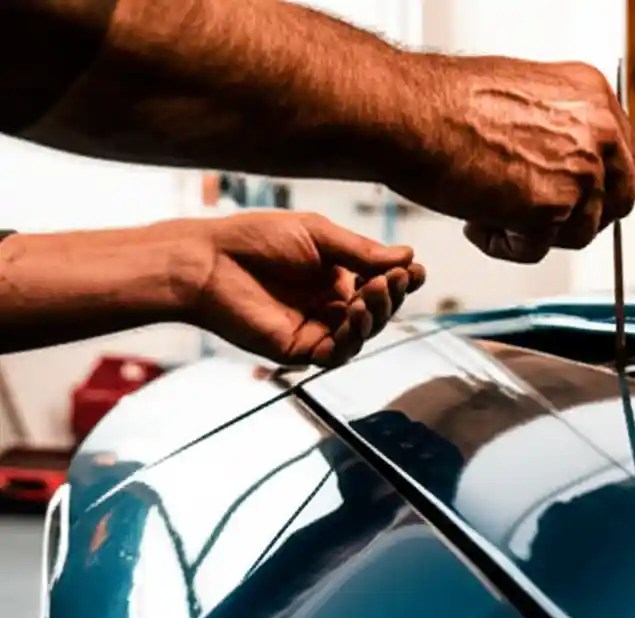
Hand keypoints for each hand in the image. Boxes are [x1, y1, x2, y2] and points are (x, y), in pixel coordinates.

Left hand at [178, 212, 425, 367]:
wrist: (209, 261)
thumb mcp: (318, 236)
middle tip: (394, 280)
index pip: (380, 284)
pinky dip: (352, 337)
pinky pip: (336, 353)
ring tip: (374, 292)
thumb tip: (407, 256)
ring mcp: (315, 329)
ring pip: (362, 333)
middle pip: (377, 311)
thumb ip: (361, 252)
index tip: (414, 270)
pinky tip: (355, 315)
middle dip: (391, 296)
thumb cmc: (255, 240)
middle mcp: (329, 305)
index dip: (400, 280)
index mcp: (336, 277)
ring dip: (376, 315)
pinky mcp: (298, 349)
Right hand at [390, 57, 634, 262]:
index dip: (599, 185)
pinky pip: (539, 249)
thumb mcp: (524, 95)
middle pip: (618, 199)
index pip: (624, 157)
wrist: (408, 111)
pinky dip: (506, 245)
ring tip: (492, 209)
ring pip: (580, 231)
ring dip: (537, 231)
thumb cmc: (445, 100)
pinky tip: (478, 219)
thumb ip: (560, 128)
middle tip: (541, 217)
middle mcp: (597, 131)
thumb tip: (570, 161)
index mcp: (593, 97)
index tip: (578, 196)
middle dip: (579, 215)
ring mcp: (580, 170)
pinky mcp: (553, 208)